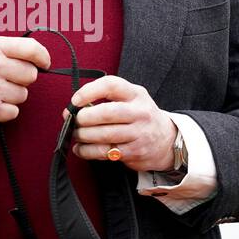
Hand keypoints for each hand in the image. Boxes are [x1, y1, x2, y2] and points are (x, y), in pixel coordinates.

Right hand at [0, 36, 51, 126]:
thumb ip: (9, 49)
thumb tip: (38, 58)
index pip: (32, 49)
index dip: (43, 57)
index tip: (44, 63)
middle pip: (31, 75)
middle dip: (23, 78)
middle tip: (7, 78)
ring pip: (23, 95)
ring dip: (13, 94)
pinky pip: (13, 111)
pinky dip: (6, 110)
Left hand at [60, 75, 176, 171]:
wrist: (166, 140)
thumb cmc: (140, 116)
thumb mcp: (130, 99)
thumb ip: (105, 99)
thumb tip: (72, 110)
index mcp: (136, 94)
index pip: (111, 85)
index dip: (89, 91)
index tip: (75, 100)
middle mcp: (139, 112)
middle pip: (106, 113)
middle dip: (84, 118)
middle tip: (75, 120)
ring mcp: (138, 133)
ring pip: (104, 135)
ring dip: (83, 135)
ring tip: (76, 134)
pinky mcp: (134, 152)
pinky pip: (105, 152)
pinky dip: (87, 151)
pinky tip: (80, 149)